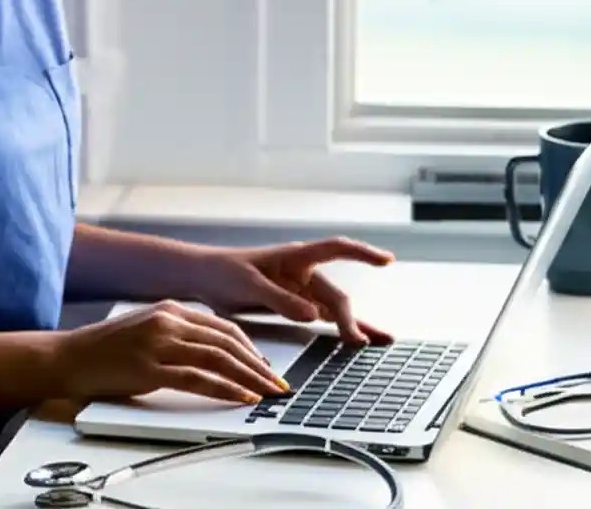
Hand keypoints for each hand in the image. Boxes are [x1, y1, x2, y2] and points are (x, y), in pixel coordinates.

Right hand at [54, 300, 290, 403]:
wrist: (68, 356)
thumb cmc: (105, 349)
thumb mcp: (147, 329)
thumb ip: (178, 334)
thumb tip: (212, 353)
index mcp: (171, 309)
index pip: (223, 327)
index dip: (250, 347)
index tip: (266, 365)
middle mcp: (168, 322)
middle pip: (228, 342)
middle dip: (259, 365)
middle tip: (279, 382)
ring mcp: (159, 343)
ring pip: (218, 359)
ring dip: (250, 378)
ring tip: (269, 391)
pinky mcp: (149, 367)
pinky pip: (198, 379)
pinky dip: (225, 389)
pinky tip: (241, 396)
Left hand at [190, 237, 395, 344]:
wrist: (202, 278)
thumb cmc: (222, 272)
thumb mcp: (248, 285)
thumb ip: (280, 299)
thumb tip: (314, 314)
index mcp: (295, 257)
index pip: (336, 248)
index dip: (363, 254)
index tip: (387, 261)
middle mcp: (303, 273)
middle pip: (335, 294)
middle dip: (350, 317)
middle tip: (357, 342)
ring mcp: (300, 290)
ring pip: (334, 308)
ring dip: (354, 324)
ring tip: (380, 341)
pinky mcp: (294, 305)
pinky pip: (321, 317)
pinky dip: (337, 329)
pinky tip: (353, 340)